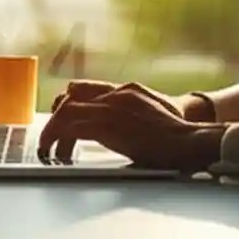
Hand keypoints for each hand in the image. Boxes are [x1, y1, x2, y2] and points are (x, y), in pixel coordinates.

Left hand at [38, 82, 226, 172]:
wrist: (190, 140)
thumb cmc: (178, 134)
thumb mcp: (154, 113)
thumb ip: (133, 114)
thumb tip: (122, 128)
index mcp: (128, 90)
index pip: (86, 88)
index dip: (68, 103)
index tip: (63, 121)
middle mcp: (116, 94)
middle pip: (72, 95)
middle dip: (58, 117)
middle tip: (53, 137)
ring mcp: (111, 107)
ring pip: (66, 110)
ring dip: (53, 130)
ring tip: (48, 147)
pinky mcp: (107, 125)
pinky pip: (70, 127)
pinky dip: (56, 138)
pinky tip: (53, 150)